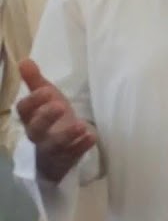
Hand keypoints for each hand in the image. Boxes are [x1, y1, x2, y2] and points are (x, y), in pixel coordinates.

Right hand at [14, 59, 95, 182]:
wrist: (61, 147)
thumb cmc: (52, 118)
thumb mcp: (46, 98)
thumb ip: (36, 81)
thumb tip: (25, 60)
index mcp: (31, 117)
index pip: (24, 110)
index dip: (33, 101)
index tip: (46, 91)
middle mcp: (37, 134)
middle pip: (35, 128)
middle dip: (46, 117)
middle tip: (60, 106)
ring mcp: (50, 149)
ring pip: (53, 145)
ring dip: (66, 135)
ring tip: (81, 125)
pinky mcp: (65, 160)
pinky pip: (72, 156)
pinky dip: (81, 147)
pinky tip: (92, 137)